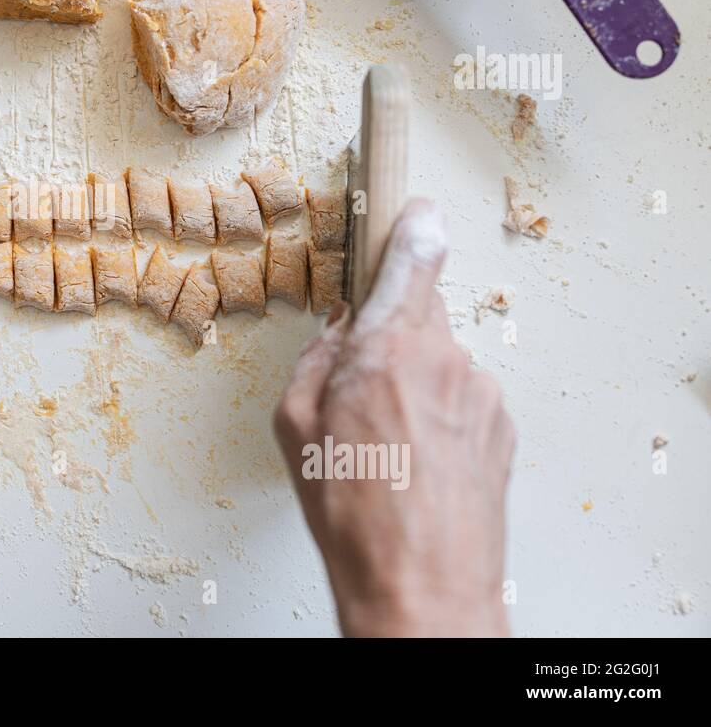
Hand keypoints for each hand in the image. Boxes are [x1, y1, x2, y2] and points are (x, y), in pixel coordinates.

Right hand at [274, 199, 514, 636]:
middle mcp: (444, 360)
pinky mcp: (502, 427)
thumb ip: (317, 360)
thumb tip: (340, 331)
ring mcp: (480, 394)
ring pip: (440, 362)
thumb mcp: (294, 426)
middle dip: (392, 338)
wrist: (422, 586)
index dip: (414, 227)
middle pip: (420, 316)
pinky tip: (416, 462)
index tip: (416, 209)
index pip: (412, 259)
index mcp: (386, 347)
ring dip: (415, 385)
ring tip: (387, 446)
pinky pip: (463, 399)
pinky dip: (440, 417)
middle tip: (362, 389)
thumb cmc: (352, 514)